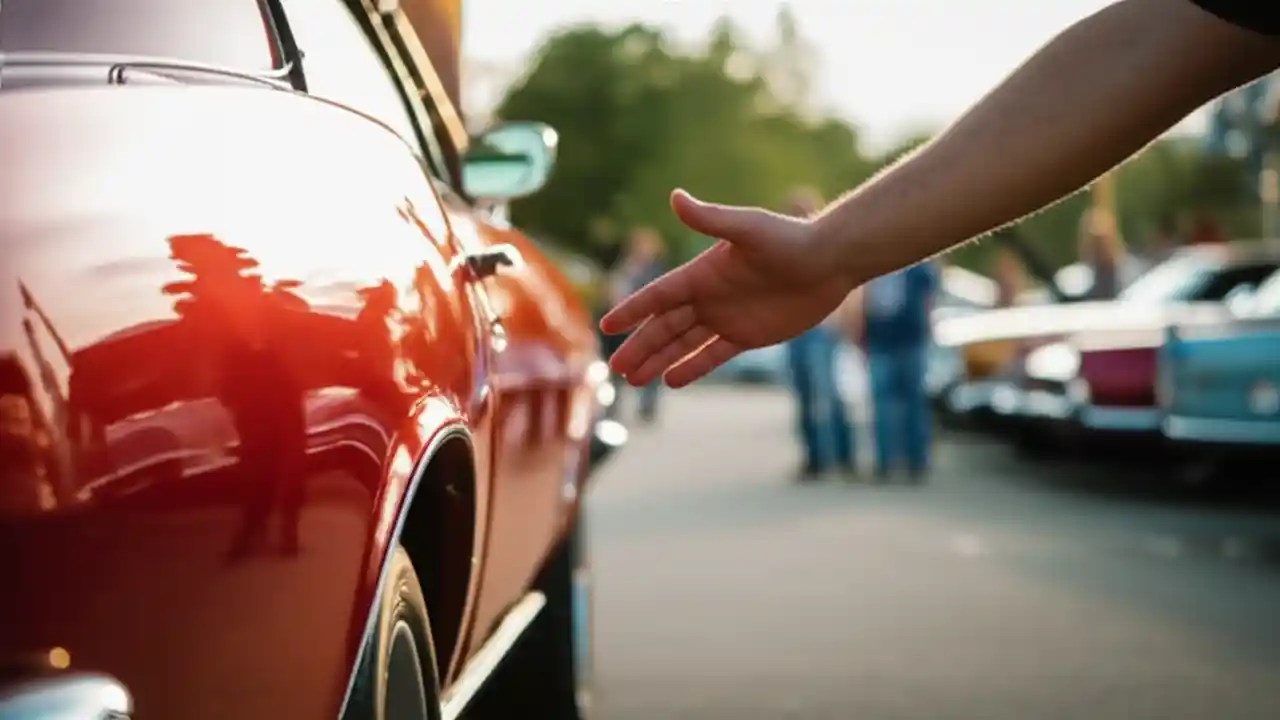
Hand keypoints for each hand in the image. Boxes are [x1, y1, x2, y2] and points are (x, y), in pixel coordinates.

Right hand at [600, 189, 856, 387]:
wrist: (830, 260)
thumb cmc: (790, 238)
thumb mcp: (748, 228)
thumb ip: (711, 218)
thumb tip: (675, 197)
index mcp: (701, 273)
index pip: (658, 295)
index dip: (633, 310)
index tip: (607, 324)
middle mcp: (708, 296)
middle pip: (664, 326)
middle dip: (640, 347)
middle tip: (614, 369)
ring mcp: (726, 317)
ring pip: (683, 343)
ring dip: (658, 360)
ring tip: (634, 380)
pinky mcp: (747, 335)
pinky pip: (712, 354)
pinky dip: (692, 367)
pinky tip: (671, 381)